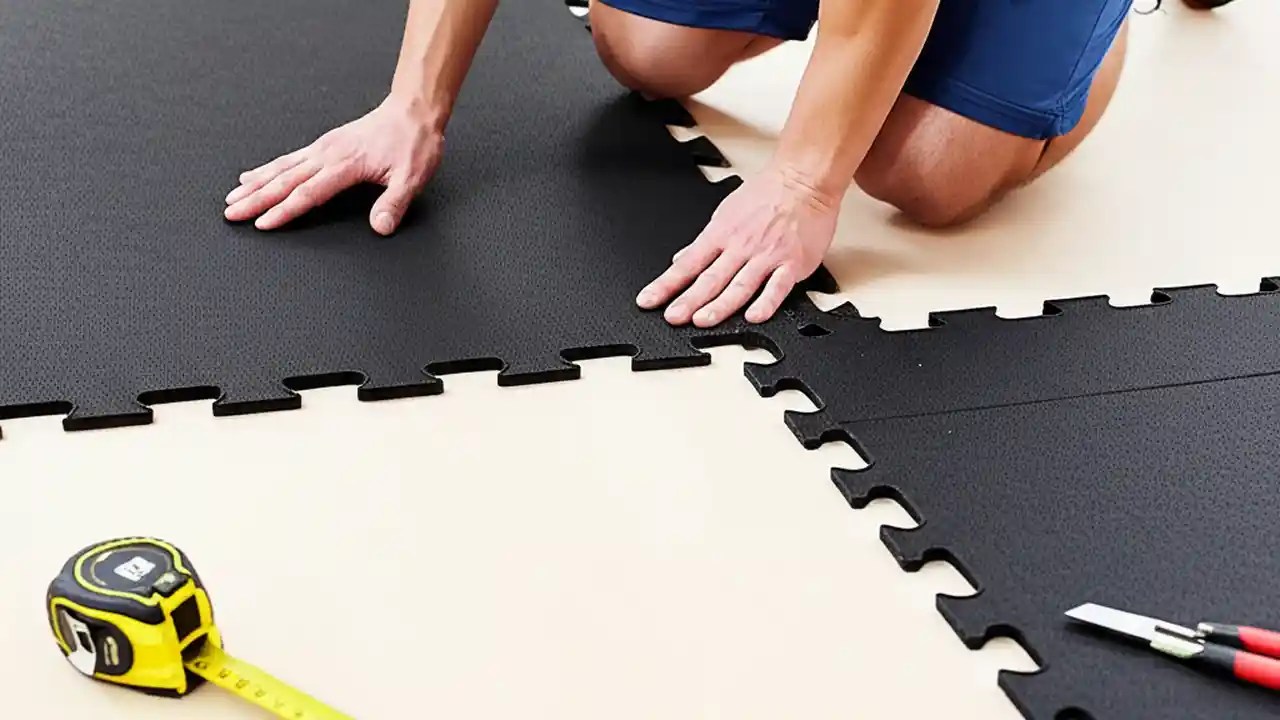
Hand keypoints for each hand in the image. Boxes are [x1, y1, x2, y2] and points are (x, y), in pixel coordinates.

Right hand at [224, 95, 444, 234]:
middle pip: (284, 181)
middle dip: (256, 199)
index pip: (307, 193)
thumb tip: (380, 227)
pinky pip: (289, 158)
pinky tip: (252, 175)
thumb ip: (394, 203)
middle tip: (231, 213)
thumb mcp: (412, 177)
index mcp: (345, 165)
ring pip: (281, 168)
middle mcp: (328, 155)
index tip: (263, 224)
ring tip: (232, 197)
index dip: (284, 211)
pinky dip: (267, 168)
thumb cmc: (413, 143)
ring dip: (255, 184)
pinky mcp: (324, 145)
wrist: (412, 112)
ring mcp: (323, 148)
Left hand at [636, 165, 839, 326]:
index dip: (666, 284)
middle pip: (709, 279)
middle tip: (672, 317)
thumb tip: (681, 260)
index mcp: (721, 235)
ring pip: (739, 285)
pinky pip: (777, 286)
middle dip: (688, 300)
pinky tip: (753, 316)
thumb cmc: (768, 194)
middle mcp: (740, 247)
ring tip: (702, 320)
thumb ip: (706, 243)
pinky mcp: (792, 263)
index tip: (649, 300)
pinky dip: (766, 302)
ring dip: (720, 305)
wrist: (804, 178)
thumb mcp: (726, 213)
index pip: (687, 265)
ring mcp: (766, 256)